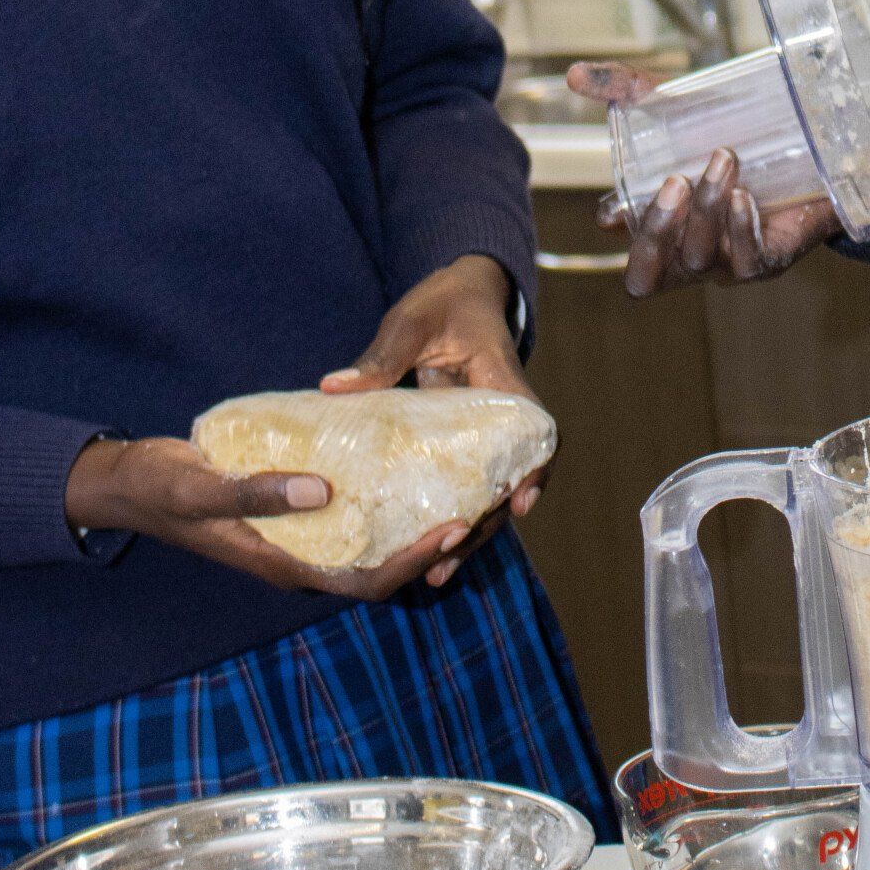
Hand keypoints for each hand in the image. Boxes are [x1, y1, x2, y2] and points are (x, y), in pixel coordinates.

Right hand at [63, 434, 475, 605]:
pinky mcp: (294, 508)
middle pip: (381, 564)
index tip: (452, 530)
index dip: (415, 562)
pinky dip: (380, 499)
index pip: (367, 579)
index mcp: (285, 565)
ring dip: (410, 524)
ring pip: (369, 540)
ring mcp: (298, 535)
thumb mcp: (203, 487)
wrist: (130, 481)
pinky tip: (401, 463)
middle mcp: (301, 556)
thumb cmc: (163, 488)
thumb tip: (321, 491)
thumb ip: (256, 492)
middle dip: (428, 544)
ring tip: (450, 484)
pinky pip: (349, 513)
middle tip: (471, 502)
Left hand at [319, 255, 545, 585]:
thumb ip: (382, 356)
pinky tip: (422, 552)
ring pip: (486, 492)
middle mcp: (501, 418)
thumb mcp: (411, 322)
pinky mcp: (460, 444)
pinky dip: (447, 516)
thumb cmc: (443, 303)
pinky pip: (461, 484)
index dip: (534, 471)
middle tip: (448, 558)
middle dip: (484, 524)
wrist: (460, 294)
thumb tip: (334, 388)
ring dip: (466, 533)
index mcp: (503, 384)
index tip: (518, 503)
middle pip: (510, 480)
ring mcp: (482, 436)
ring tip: (435, 575)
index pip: (535, 432)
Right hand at [566, 63, 835, 293]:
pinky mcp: (766, 259)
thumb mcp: (673, 108)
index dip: (616, 232)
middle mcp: (685, 255)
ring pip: (700, 258)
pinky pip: (747, 259)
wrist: (808, 153)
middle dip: (656, 231)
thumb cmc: (729, 134)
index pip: (620, 244)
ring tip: (723, 159)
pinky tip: (743, 197)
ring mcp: (724, 262)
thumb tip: (573, 73)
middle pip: (648, 274)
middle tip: (674, 181)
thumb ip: (625, 90)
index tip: (615, 208)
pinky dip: (740, 229)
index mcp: (659, 230)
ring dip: (707, 211)